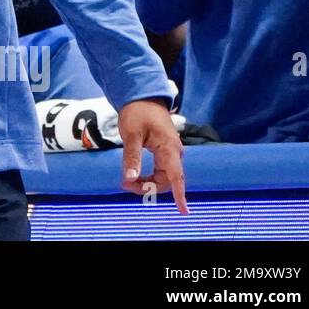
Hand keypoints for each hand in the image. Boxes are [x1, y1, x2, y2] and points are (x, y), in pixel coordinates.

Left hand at [118, 99, 188, 214]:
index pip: (176, 176)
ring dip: (147, 182)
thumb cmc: (137, 112)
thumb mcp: (131, 134)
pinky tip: (135, 175)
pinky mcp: (165, 151)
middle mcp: (174, 152)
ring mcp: (170, 152)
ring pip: (162, 177)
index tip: (184, 211)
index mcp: (169, 148)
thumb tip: (130, 178)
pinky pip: (160, 170)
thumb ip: (132, 157)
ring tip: (127, 181)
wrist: (143, 97)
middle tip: (124, 184)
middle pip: (166, 180)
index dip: (180, 195)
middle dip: (147, 187)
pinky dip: (148, 176)